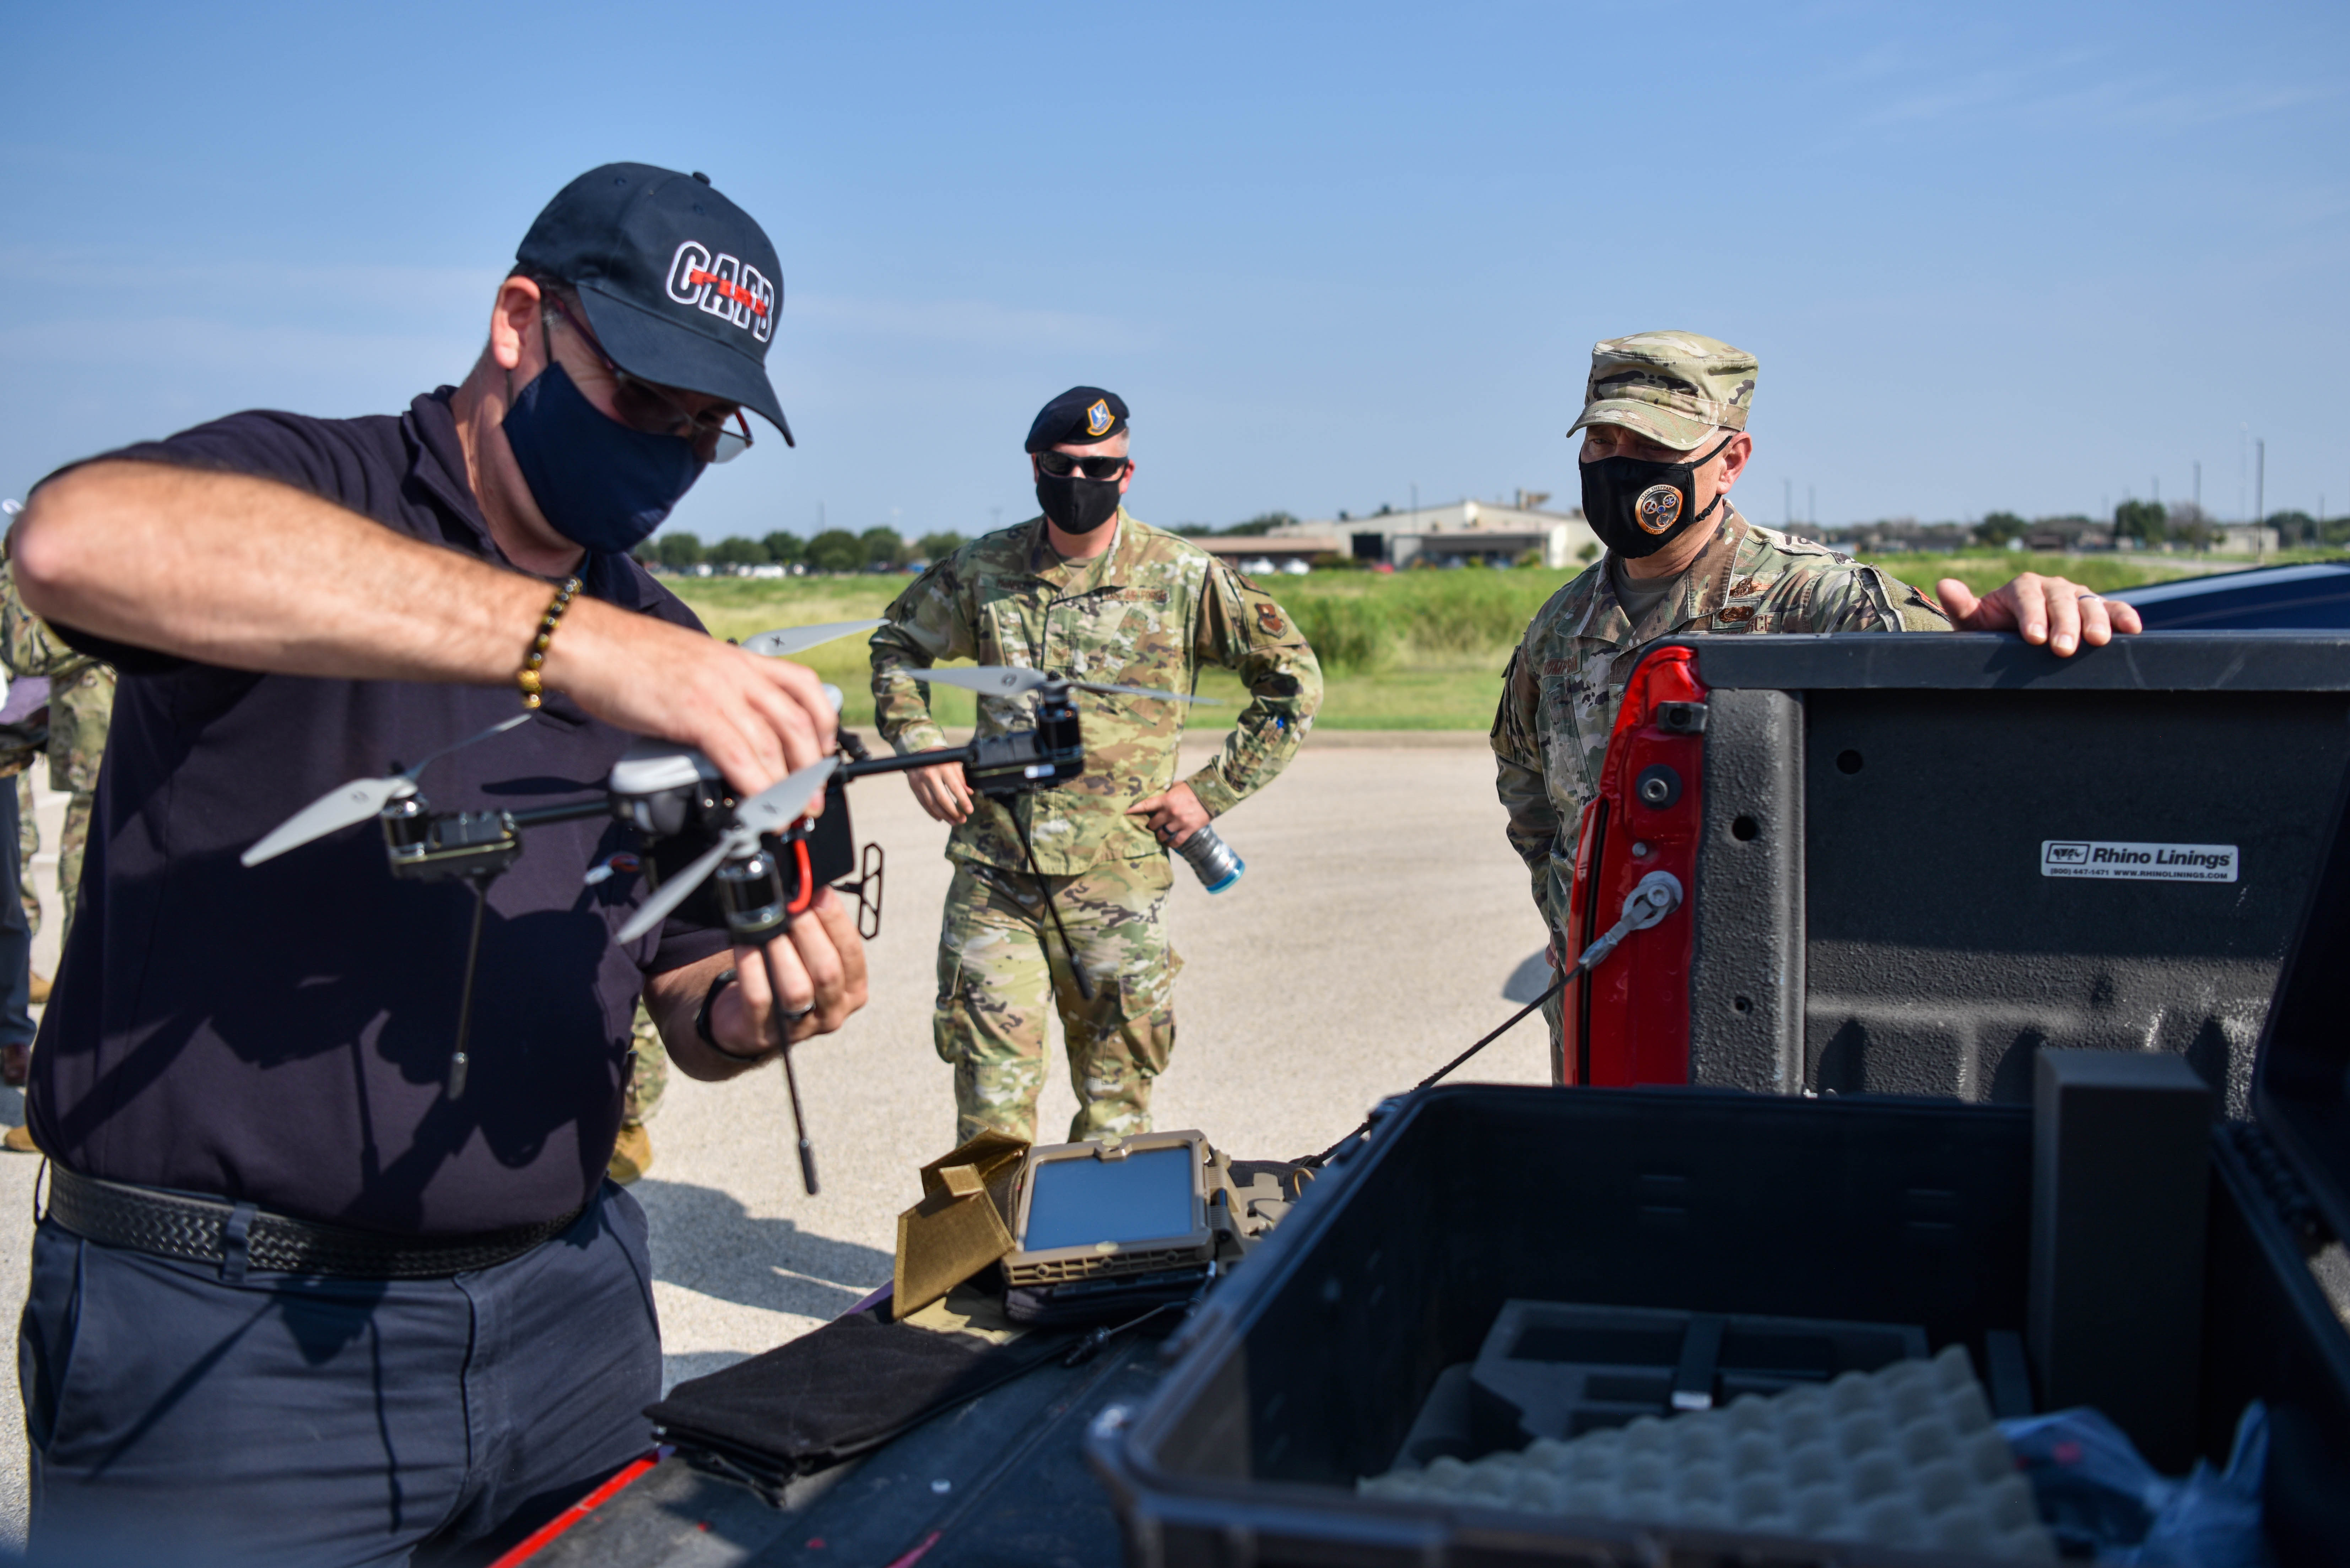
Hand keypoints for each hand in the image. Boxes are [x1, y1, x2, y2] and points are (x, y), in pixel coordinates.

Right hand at [549, 600, 837, 801]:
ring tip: (791, 814)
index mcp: (740, 659)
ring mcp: (719, 692)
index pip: (804, 687)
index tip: (823, 755)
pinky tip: (760, 807)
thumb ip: (718, 694)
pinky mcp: (695, 714)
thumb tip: (728, 731)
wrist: (588, 643)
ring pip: (773, 744)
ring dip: (787, 787)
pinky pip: (740, 756)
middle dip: (812, 768)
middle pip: (797, 723)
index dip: (823, 725)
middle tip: (812, 799)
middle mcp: (738, 672)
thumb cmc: (629, 657)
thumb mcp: (692, 666)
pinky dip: (757, 787)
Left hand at [704, 887, 869, 1058]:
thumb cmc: (785, 976)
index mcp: (852, 990)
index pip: (851, 952)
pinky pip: (758, 997)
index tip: (818, 892)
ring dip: (780, 950)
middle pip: (827, 972)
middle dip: (808, 932)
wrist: (749, 1021)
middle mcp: (832, 1013)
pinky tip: (745, 943)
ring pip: (796, 990)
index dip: (835, 920)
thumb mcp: (810, 957)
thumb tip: (808, 888)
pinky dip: (751, 966)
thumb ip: (816, 931)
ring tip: (768, 925)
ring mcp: (799, 1028)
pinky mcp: (762, 1033)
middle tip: (790, 906)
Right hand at [906, 760, 973, 822]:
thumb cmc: (941, 758)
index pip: (954, 787)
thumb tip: (970, 792)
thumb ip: (961, 778)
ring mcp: (920, 782)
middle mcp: (930, 775)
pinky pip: (923, 803)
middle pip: (942, 799)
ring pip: (932, 804)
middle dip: (953, 812)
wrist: (920, 751)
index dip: (963, 800)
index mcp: (943, 767)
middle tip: (962, 820)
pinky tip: (940, 818)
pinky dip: (932, 812)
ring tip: (953, 822)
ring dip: (944, 815)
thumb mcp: (953, 762)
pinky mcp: (913, 787)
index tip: (970, 811)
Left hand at [1128, 783, 1210, 847]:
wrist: (1212, 794)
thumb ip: (1165, 793)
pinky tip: (1170, 842)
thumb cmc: (1192, 789)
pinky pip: (1176, 842)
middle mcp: (1171, 812)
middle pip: (1153, 824)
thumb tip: (1155, 794)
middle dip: (1152, 825)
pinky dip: (1171, 843)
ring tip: (1162, 834)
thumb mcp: (1176, 787)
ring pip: (1163, 834)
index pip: (1145, 805)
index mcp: (1166, 799)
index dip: (1133, 809)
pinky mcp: (1189, 829)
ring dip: (1161, 835)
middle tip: (1154, 824)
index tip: (1123, 812)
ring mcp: (1180, 822)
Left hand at [1936, 573, 2142, 656]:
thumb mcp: (1975, 621)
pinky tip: (2133, 630)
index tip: (2033, 637)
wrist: (2015, 634)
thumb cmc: (1994, 629)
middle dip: (2064, 624)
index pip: (2027, 597)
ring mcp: (2078, 597)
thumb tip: (1944, 584)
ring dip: (2096, 621)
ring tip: (2098, 642)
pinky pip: (2115, 609)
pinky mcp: (2099, 609)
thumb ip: (1962, 606)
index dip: (2032, 616)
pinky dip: (2124, 617)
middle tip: (2063, 649)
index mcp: (2022, 587)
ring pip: (2090, 604)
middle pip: (2061, 602)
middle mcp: (2052, 588)